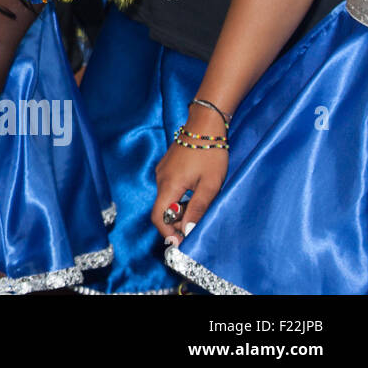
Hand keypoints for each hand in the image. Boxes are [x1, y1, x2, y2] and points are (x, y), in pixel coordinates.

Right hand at [150, 113, 228, 245]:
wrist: (205, 125)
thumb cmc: (210, 155)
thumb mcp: (210, 186)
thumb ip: (197, 209)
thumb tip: (188, 232)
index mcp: (168, 186)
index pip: (158, 217)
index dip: (167, 233)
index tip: (181, 243)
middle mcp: (160, 179)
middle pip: (162, 209)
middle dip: (178, 222)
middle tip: (198, 224)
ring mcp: (162, 171)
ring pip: (166, 199)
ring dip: (180, 209)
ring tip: (201, 206)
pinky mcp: (166, 166)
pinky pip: (169, 188)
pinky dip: (179, 197)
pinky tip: (195, 192)